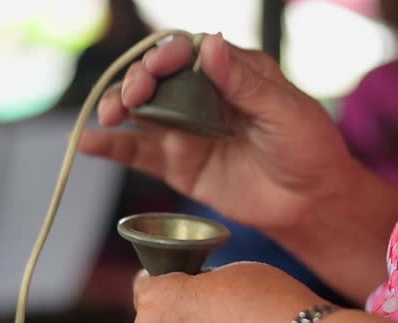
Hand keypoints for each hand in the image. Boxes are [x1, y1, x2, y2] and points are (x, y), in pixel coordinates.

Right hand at [79, 33, 362, 233]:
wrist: (310, 204)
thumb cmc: (308, 149)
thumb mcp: (284, 112)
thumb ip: (244, 83)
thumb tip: (208, 44)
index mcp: (231, 71)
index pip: (187, 51)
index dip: (166, 54)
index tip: (159, 66)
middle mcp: (202, 96)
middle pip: (156, 78)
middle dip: (137, 80)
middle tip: (133, 96)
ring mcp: (186, 130)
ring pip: (140, 111)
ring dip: (117, 106)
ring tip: (108, 115)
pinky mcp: (178, 164)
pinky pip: (138, 152)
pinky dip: (111, 147)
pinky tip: (87, 143)